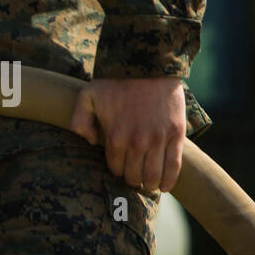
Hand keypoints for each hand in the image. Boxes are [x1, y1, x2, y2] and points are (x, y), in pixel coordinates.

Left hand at [70, 77, 185, 192]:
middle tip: (134, 176)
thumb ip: (79, 120)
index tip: (119, 167)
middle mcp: (136, 143)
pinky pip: (174, 168)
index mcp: (115, 136)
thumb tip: (88, 142)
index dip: (117, 170)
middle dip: (133, 179)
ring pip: (154, 176)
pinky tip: (165, 187)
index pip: (115, 169)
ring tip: (148, 182)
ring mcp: (158, 140)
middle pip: (134, 176)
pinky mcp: (176, 136)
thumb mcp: (87, 96)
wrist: (147, 67)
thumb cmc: (115, 82)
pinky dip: (170, 182)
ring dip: (150, 183)